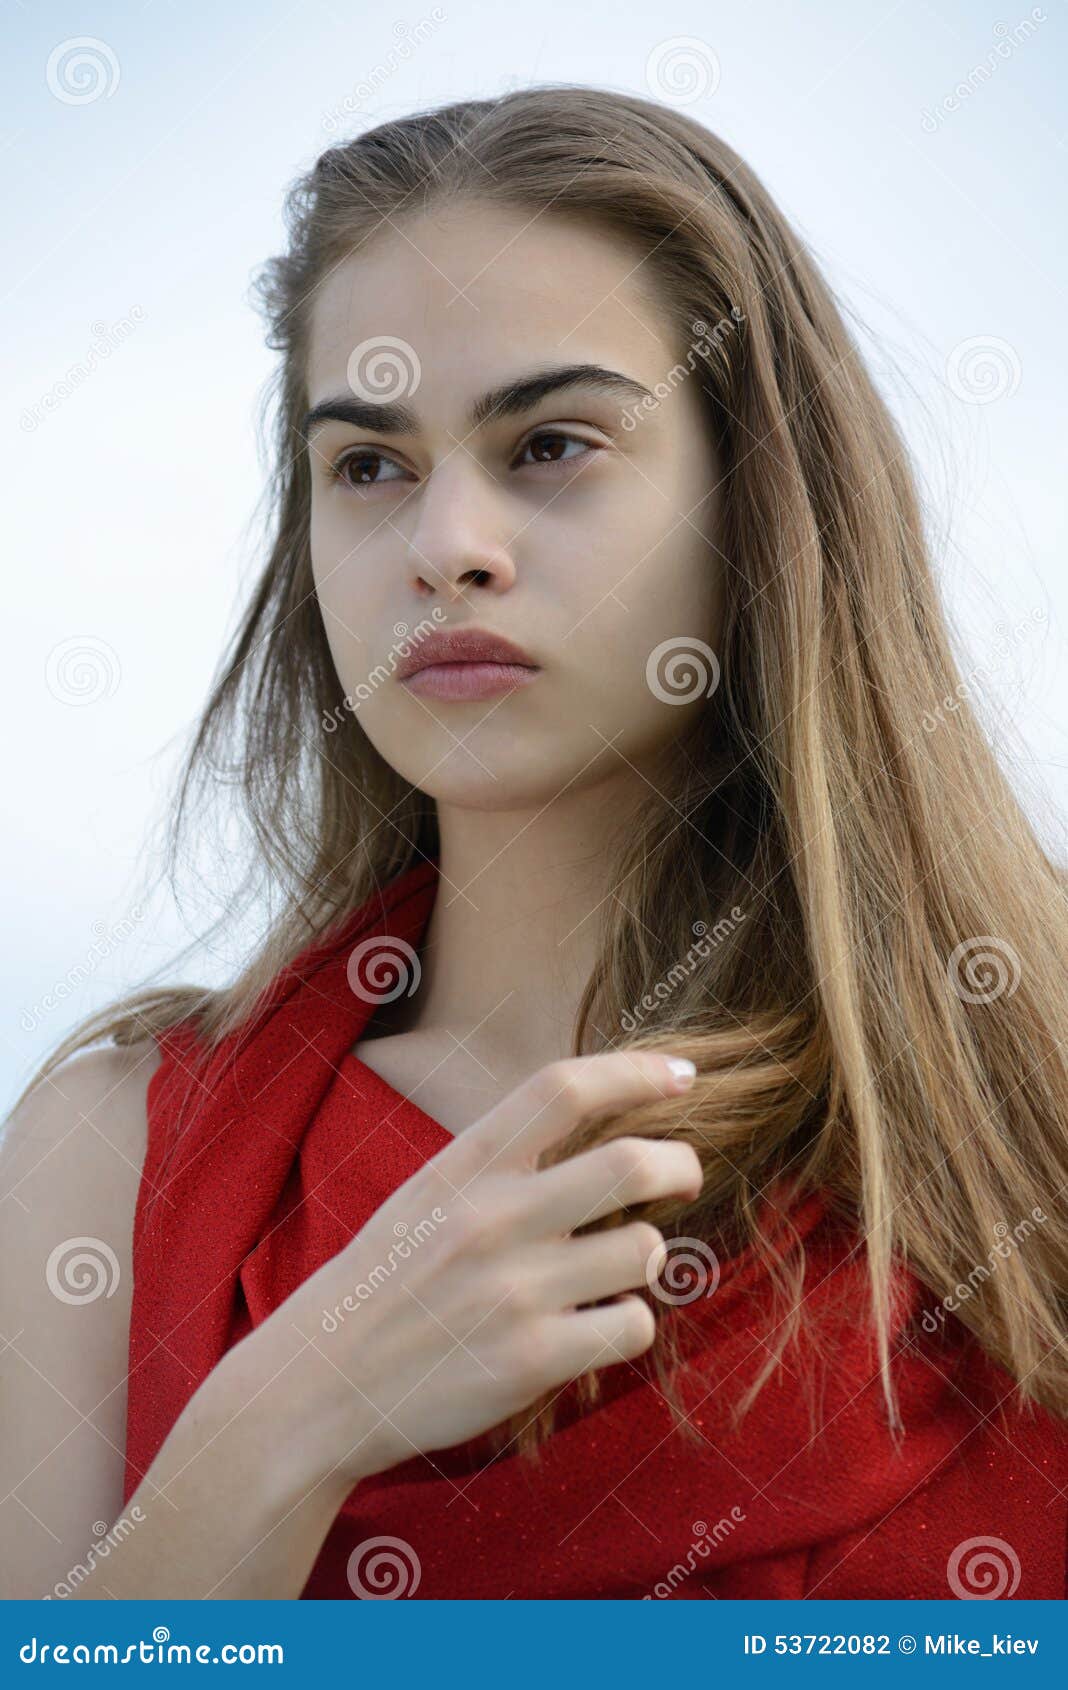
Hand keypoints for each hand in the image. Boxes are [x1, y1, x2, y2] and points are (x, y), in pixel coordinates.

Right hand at [282, 1050, 701, 1481]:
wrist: (318, 1386)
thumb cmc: (386, 1283)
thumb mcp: (429, 1194)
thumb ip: (502, 1160)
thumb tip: (600, 1127)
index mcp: (464, 1165)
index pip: (563, 1088)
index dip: (636, 1071)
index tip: (683, 1074)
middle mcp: (493, 1218)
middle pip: (630, 1162)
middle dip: (680, 1164)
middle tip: (685, 1174)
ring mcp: (514, 1290)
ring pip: (644, 1250)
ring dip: (648, 1257)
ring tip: (615, 1269)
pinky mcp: (530, 1360)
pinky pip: (631, 1326)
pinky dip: (628, 1324)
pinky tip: (594, 1327)